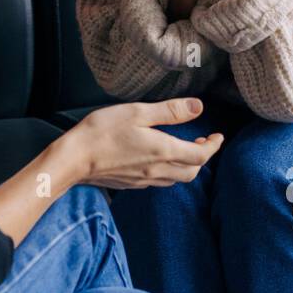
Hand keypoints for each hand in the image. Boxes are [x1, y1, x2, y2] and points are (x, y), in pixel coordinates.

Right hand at [63, 98, 223, 189]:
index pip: (200, 155)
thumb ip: (170, 111)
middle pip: (192, 172)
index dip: (213, 146)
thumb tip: (198, 107)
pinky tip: (160, 160)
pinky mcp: (132, 184)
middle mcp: (158, 170)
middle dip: (202, 158)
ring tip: (184, 149)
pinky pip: (159, 181)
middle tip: (203, 142)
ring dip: (187, 166)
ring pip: (176, 179)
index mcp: (163, 151)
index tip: (218, 136)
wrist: (74, 160)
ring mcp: (144, 180)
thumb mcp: (138, 112)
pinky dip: (169, 171)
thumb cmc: (103, 131)